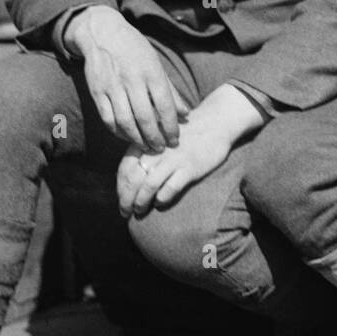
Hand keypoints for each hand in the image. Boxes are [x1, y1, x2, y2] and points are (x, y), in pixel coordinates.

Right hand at [66, 6, 188, 150]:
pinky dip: (118, 132)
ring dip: (137, 139)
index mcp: (151, 72)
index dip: (171, 126)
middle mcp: (132, 80)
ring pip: (125, 121)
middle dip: (155, 137)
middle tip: (161, 148)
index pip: (165, 105)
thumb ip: (171, 90)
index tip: (175, 140)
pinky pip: (108, 118)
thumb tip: (186, 113)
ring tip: (146, 146)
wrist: (103, 33)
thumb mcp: (157, 64)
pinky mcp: (96, 91)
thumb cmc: (135, 49)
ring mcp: (112, 86)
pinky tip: (128, 136)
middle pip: (145, 117)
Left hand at [117, 84, 262, 216]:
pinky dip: (162, 198)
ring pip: (148, 185)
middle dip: (126, 199)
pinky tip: (160, 204)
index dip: (120, 188)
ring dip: (141, 202)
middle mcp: (157, 151)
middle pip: (133, 179)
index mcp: (147, 142)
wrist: (216, 122)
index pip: (124, 169)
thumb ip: (146, 152)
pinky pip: (170, 187)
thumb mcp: (161, 136)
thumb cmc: (187, 133)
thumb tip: (131, 177)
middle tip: (125, 213)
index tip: (121, 200)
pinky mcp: (190, 167)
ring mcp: (173, 159)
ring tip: (139, 212)